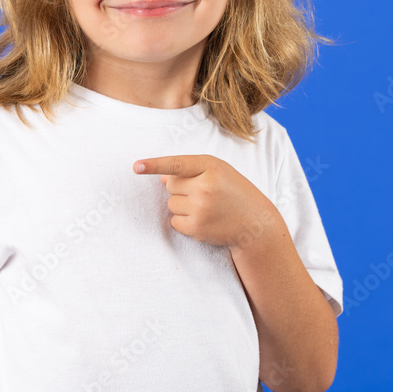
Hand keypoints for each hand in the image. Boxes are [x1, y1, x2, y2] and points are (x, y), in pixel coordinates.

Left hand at [133, 154, 280, 250]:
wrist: (256, 224)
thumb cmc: (235, 192)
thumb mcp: (219, 172)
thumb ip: (191, 169)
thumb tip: (161, 177)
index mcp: (211, 166)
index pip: (176, 164)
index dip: (154, 165)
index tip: (136, 166)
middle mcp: (205, 186)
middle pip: (170, 185)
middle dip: (182, 189)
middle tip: (205, 194)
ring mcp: (200, 208)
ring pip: (170, 203)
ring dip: (182, 205)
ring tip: (206, 207)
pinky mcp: (197, 227)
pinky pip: (174, 221)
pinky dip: (183, 221)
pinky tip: (203, 219)